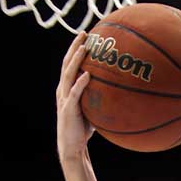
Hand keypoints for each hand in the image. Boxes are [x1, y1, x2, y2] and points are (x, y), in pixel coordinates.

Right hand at [57, 33, 93, 163]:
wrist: (72, 147)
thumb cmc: (82, 130)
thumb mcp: (91, 110)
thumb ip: (99, 98)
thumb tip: (117, 91)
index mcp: (66, 88)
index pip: (69, 64)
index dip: (75, 49)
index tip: (85, 36)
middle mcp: (62, 90)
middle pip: (66, 63)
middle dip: (74, 47)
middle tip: (84, 33)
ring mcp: (64, 99)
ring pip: (68, 74)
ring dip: (75, 59)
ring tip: (83, 47)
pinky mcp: (68, 109)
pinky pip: (75, 93)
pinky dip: (80, 83)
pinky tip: (87, 74)